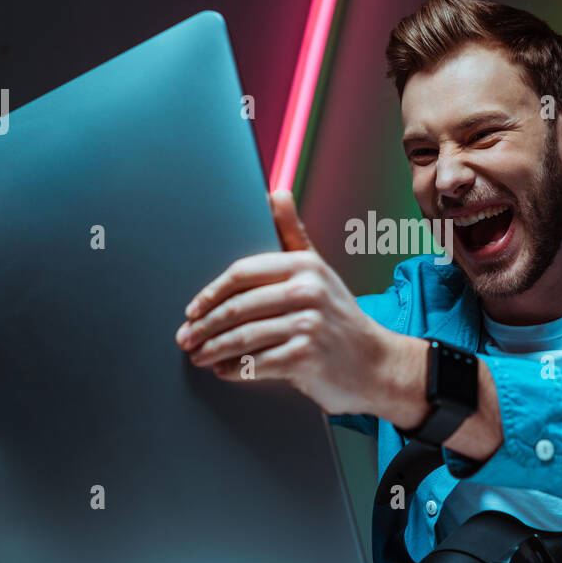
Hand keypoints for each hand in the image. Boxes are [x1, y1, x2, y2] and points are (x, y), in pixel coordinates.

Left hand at [176, 190, 424, 418]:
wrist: (376, 363)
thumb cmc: (339, 316)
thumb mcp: (318, 270)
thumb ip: (292, 233)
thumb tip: (276, 192)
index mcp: (304, 266)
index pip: (242, 273)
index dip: (211, 293)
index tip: (193, 309)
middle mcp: (308, 292)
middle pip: (238, 308)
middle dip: (205, 326)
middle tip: (185, 338)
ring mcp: (308, 326)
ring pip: (243, 337)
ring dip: (212, 349)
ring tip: (198, 356)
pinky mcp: (306, 358)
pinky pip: (256, 364)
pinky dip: (233, 369)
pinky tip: (222, 370)